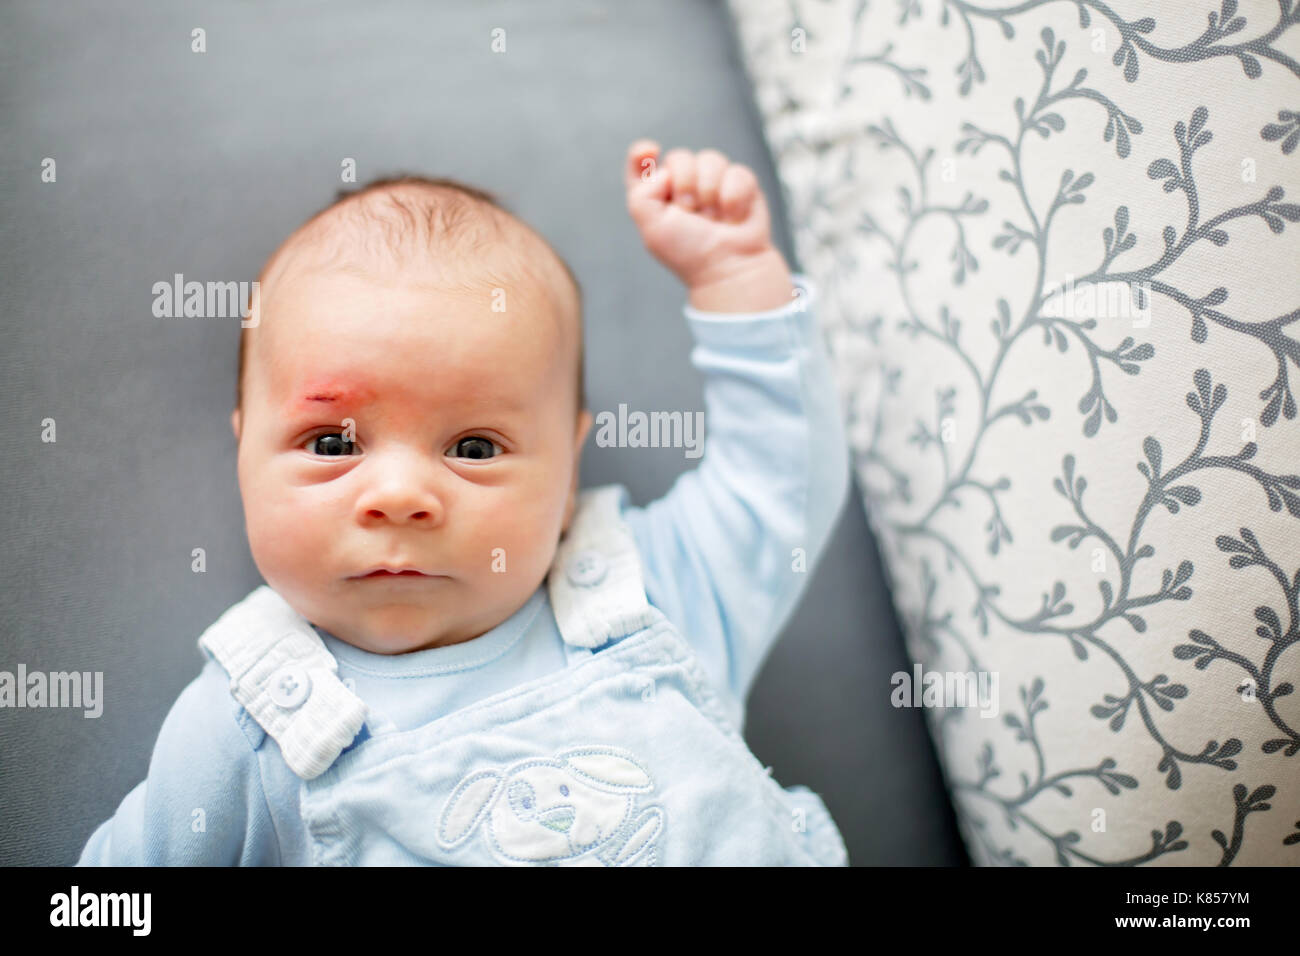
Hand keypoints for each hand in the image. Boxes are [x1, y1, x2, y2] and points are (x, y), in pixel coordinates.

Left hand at [624, 139, 793, 311]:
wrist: (728, 266)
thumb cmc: (690, 252)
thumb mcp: (652, 228)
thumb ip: (641, 193)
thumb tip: (665, 171)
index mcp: (656, 196)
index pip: (642, 163)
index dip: (642, 153)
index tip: (651, 151)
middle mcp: (683, 186)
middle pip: (679, 157)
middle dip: (685, 185)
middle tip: (691, 214)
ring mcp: (712, 182)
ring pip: (710, 159)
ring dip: (710, 192)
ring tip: (714, 218)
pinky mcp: (740, 184)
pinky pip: (737, 171)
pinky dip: (734, 196)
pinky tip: (733, 217)